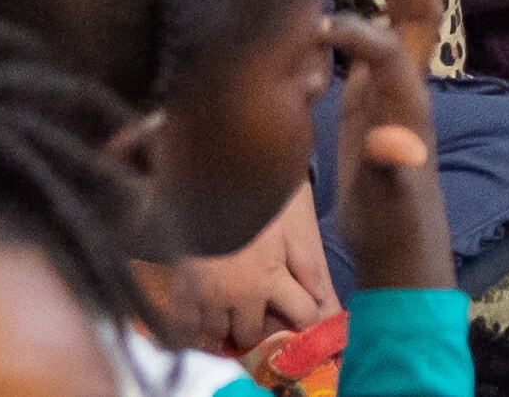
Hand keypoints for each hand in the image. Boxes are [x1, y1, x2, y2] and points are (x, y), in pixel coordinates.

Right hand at [151, 184, 333, 353]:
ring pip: (214, 333)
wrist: (214, 173)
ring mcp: (204, 293)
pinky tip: (202, 315)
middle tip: (260, 313)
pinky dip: (193, 325)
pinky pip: (184, 321)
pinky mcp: (180, 283)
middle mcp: (235, 294)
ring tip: (230, 314)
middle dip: (258, 328)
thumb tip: (328, 306)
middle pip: (249, 334)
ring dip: (224, 329)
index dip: (305, 316)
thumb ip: (310, 268)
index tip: (300, 311)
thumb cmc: (260, 196)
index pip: (300, 317)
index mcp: (268, 281)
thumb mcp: (296, 227)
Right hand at [330, 0, 453, 292]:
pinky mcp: (373, 103)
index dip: (359, 32)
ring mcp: (392, 93)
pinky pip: (375, 47)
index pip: (388, 49)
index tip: (320, 29)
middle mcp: (406, 90)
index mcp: (409, 106)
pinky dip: (366, 16)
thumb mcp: (388, 202)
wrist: (401, 250)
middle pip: (415, 19)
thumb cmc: (393, 225)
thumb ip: (392, 170)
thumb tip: (397, 143)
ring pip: (400, 26)